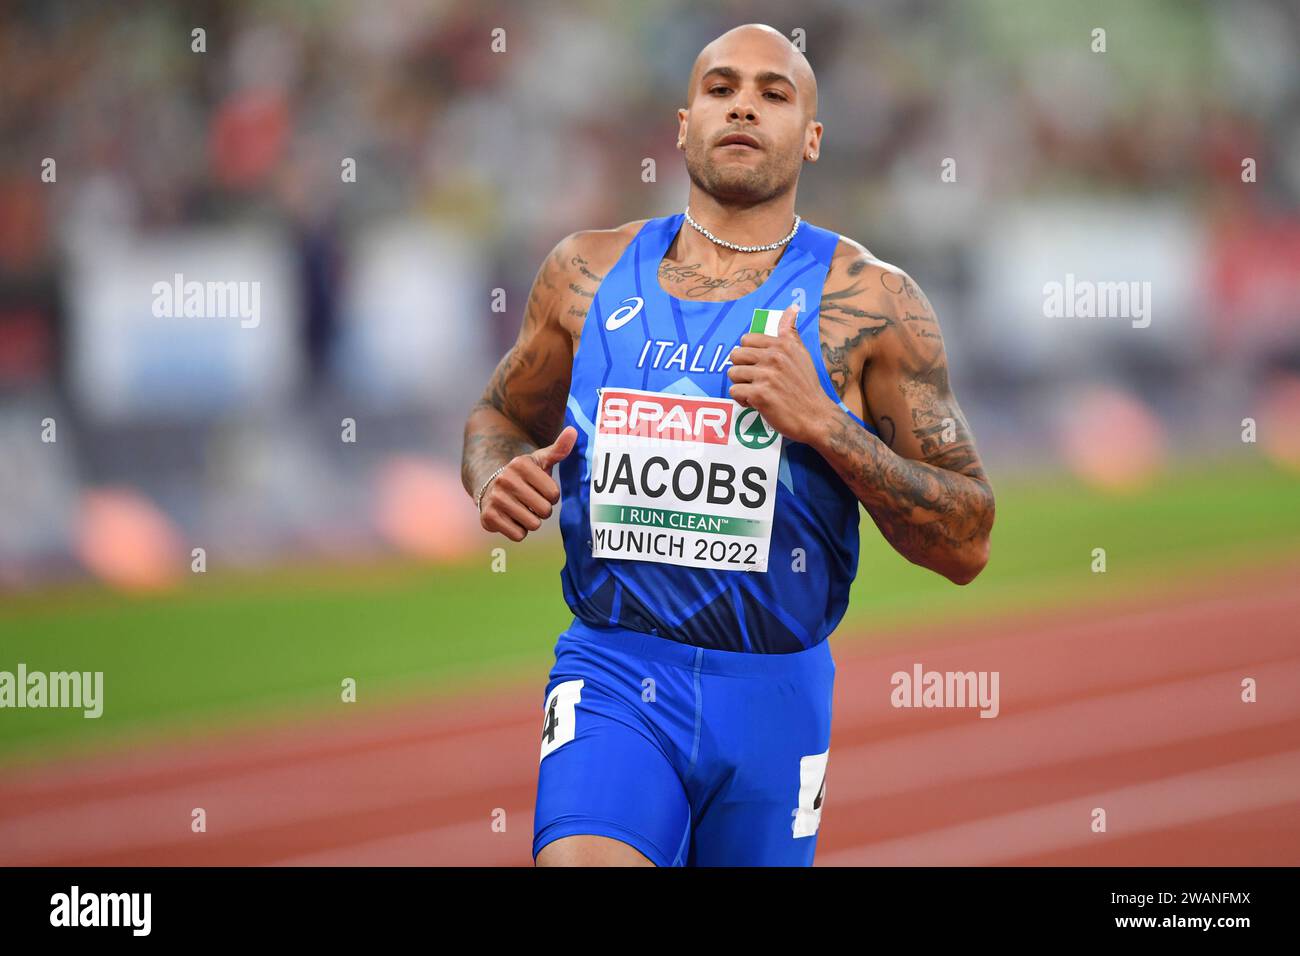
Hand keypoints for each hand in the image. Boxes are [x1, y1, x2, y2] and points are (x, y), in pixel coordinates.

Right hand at [479, 426, 576, 541]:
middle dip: (542, 510)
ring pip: (533, 524)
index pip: (554, 494)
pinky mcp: (488, 518)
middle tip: (531, 502)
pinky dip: (519, 531)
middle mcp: (505, 480)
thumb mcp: (540, 461)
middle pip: (545, 511)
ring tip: (521, 509)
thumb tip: (573, 430)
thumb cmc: (524, 476)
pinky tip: (511, 518)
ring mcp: (495, 499)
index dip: (551, 496)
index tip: (540, 490)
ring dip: (531, 521)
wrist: (490, 488)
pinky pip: (519, 535)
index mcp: (520, 465)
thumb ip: (559, 449)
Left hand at [726, 304, 836, 444]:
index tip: (760, 366)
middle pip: (736, 355)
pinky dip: (742, 400)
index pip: (746, 340)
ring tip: (757, 392)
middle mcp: (774, 357)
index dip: (749, 355)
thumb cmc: (807, 386)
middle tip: (756, 380)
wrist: (816, 416)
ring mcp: (766, 376)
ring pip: (733, 374)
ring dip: (742, 386)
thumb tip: (792, 307)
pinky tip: (755, 403)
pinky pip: (735, 392)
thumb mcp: (802, 354)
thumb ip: (791, 331)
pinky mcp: (760, 395)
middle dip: (742, 369)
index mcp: (782, 344)